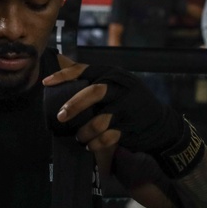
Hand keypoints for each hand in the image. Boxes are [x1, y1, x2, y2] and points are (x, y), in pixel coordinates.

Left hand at [43, 63, 204, 177]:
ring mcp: (128, 107)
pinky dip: (95, 144)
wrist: (161, 123)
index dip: (64, 76)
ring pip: (99, 120)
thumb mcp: (117, 84)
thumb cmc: (130, 102)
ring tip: (79, 138)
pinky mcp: (132, 126)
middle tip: (60, 117)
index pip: (85, 70)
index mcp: (114, 74)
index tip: (46, 83)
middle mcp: (122, 87)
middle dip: (74, 105)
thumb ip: (93, 77)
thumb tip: (60, 61)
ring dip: (84, 132)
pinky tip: (90, 146)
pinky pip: (108, 137)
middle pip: (93, 92)